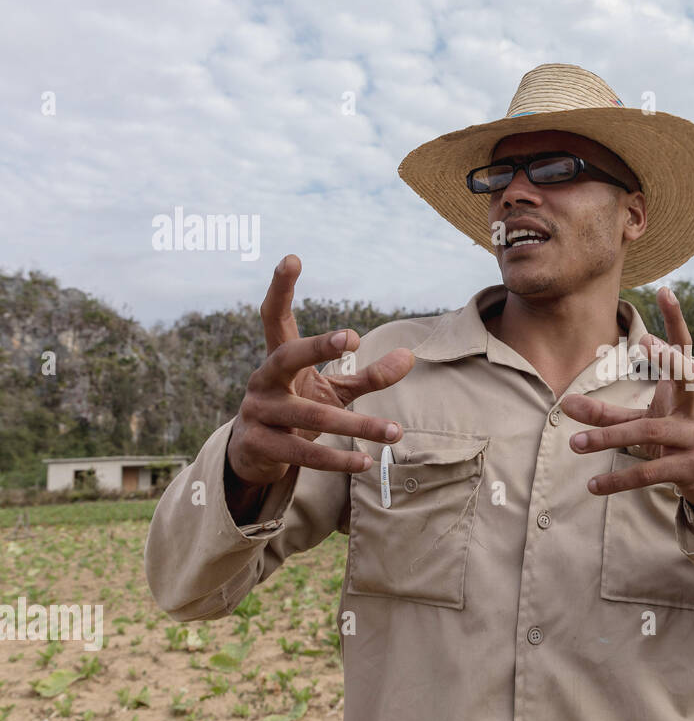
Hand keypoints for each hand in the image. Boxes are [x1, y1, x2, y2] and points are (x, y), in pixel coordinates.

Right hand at [227, 255, 415, 485]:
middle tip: (351, 338)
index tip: (292, 258)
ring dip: (355, 425)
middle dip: (318, 347)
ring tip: (394, 432)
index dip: (281, 288)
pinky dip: (337, 460)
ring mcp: (258, 413)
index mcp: (279, 359)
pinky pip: (302, 452)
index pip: (274, 317)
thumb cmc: (298, 410)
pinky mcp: (260, 445)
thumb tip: (410, 356)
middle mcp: (264, 380)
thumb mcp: (334, 391)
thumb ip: (369, 375)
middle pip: (287, 357)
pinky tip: (366, 462)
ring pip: (309, 416)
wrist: (256, 454)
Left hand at [560, 286, 693, 519]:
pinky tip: (593, 486)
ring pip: (649, 432)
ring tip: (574, 443)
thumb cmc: (674, 440)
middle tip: (647, 340)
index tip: (666, 290)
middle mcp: (691, 410)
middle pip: (686, 379)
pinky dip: (619, 480)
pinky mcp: (687, 468)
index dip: (676, 320)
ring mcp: (692, 438)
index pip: (683, 348)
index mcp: (682, 392)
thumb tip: (566, 403)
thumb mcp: (642, 423)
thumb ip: (606, 414)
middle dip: (669, 359)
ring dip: (608, 437)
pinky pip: (649, 471)